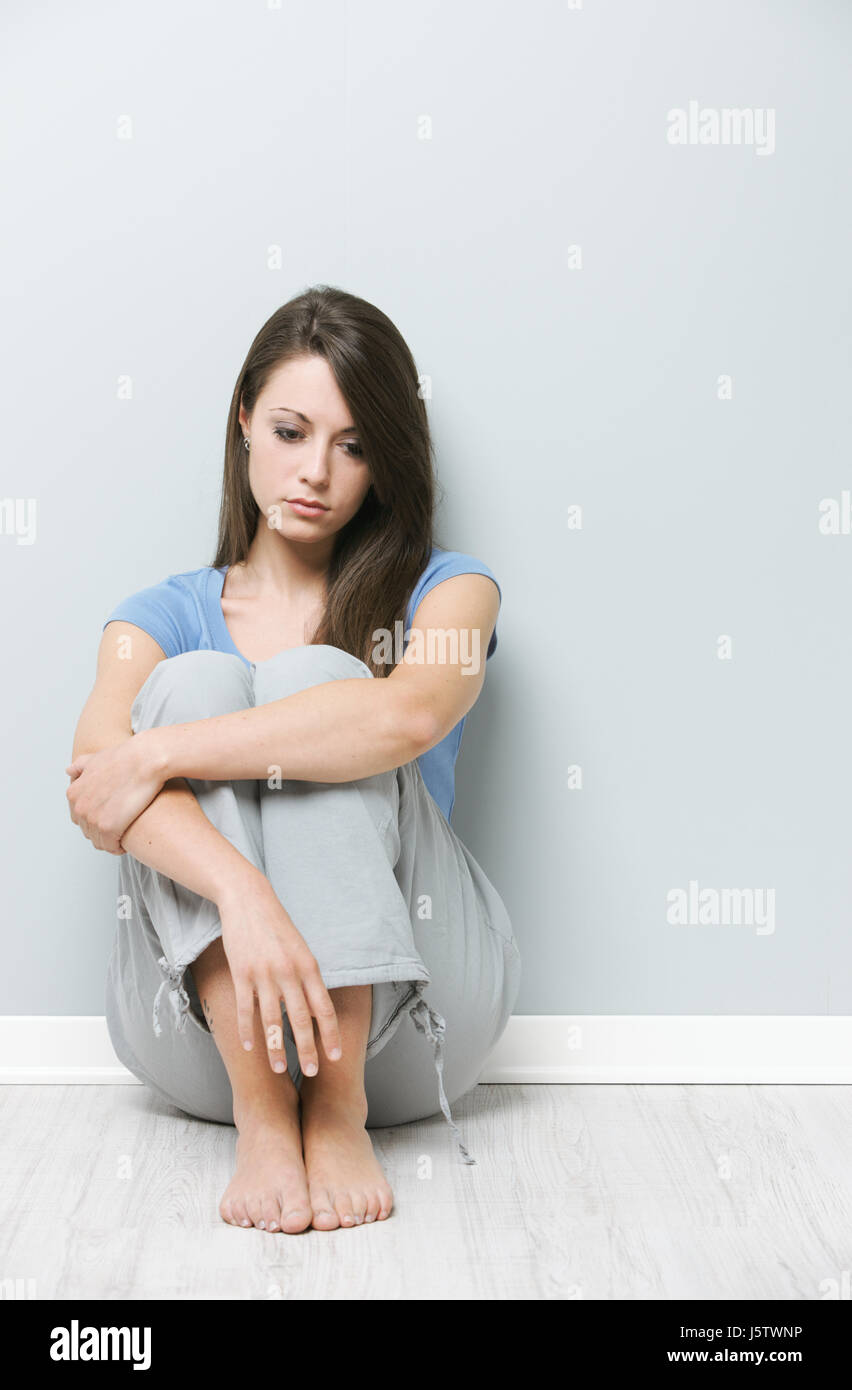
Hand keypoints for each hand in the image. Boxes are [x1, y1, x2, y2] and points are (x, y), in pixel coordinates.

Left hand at [66, 730, 166, 853]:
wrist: (145, 760)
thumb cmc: (126, 758)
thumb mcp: (96, 758)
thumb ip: (80, 766)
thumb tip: (69, 770)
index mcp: (74, 793)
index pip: (79, 818)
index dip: (96, 819)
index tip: (110, 817)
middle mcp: (79, 808)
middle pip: (88, 832)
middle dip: (102, 832)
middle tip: (119, 827)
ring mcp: (92, 819)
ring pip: (99, 842)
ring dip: (111, 841)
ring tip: (124, 835)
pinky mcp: (108, 828)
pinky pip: (111, 847)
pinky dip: (118, 847)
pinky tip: (127, 841)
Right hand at [217, 873, 342, 1076]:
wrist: (249, 899)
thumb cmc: (277, 925)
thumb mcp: (300, 948)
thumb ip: (308, 978)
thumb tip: (316, 1008)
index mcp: (308, 966)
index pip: (324, 1007)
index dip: (330, 1034)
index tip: (335, 1056)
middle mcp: (289, 972)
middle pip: (301, 1018)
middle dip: (308, 1048)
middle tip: (312, 1072)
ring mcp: (264, 974)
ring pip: (272, 1020)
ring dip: (277, 1048)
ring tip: (280, 1069)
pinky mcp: (241, 974)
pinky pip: (245, 1009)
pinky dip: (247, 1030)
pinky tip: (249, 1047)